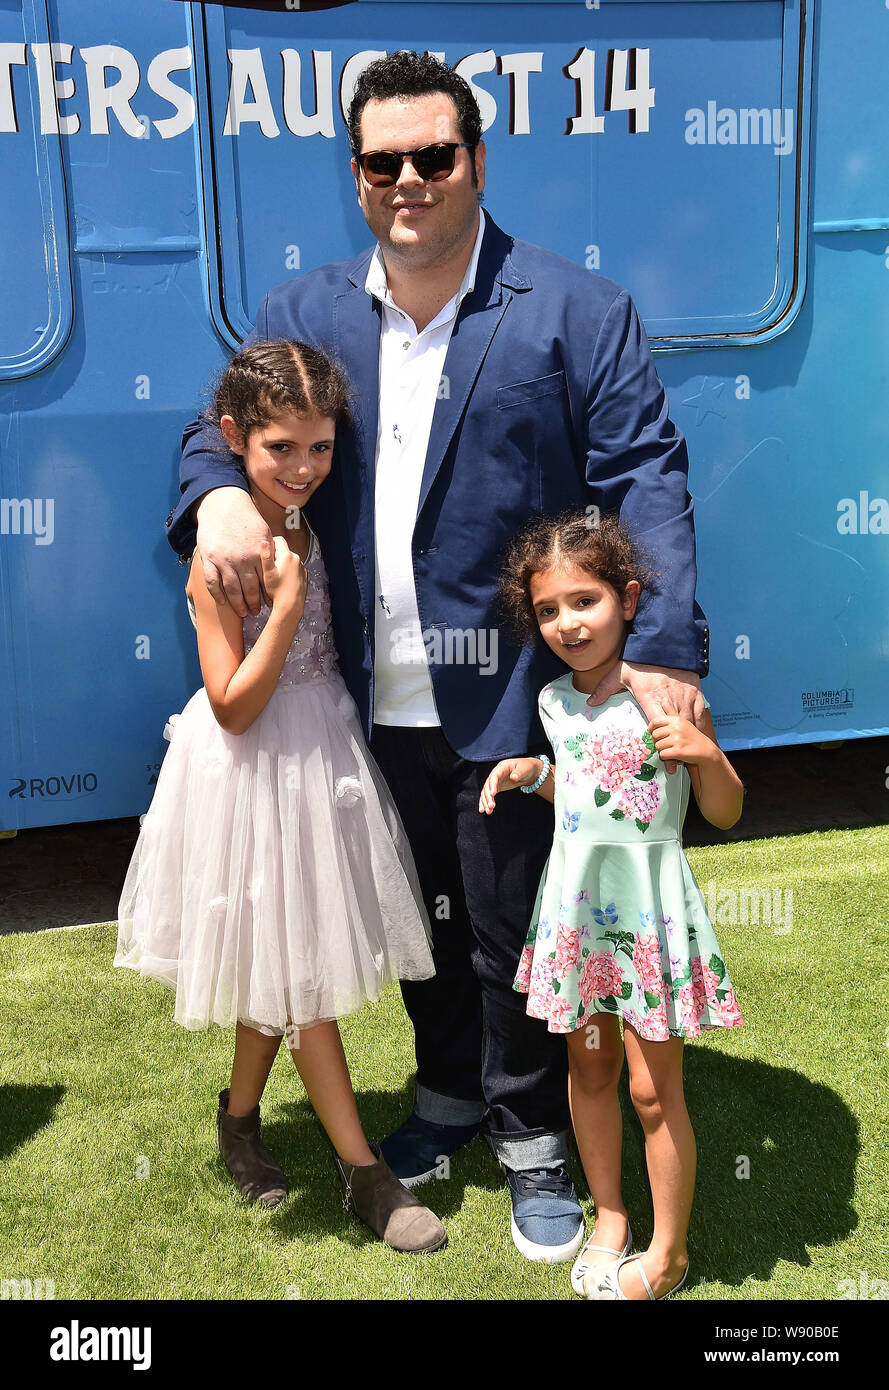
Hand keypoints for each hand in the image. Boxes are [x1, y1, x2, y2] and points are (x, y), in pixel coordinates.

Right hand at [195, 487, 272, 616]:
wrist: (222, 505)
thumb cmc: (245, 518)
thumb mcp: (264, 532)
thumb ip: (270, 550)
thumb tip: (280, 564)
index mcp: (257, 553)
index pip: (266, 580)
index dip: (268, 594)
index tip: (270, 603)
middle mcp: (242, 559)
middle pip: (250, 589)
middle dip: (254, 604)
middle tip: (255, 612)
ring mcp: (224, 560)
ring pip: (232, 590)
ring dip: (238, 604)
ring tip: (242, 612)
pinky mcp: (209, 560)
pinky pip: (213, 583)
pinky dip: (217, 595)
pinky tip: (222, 602)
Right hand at [261, 537, 306, 618]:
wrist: (291, 606)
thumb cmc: (277, 591)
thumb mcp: (267, 572)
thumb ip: (265, 556)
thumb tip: (263, 541)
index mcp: (287, 556)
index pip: (278, 540)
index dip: (270, 544)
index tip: (264, 552)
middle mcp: (297, 559)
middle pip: (284, 551)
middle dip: (275, 556)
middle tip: (267, 567)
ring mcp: (302, 568)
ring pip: (289, 560)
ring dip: (282, 564)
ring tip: (275, 576)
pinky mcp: (304, 575)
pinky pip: (294, 569)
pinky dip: (288, 572)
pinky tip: (282, 581)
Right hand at [479, 758, 544, 813]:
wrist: (529, 770)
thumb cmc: (527, 767)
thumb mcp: (525, 769)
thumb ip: (518, 773)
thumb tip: (513, 777)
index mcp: (502, 767)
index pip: (494, 776)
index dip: (492, 785)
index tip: (492, 794)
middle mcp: (496, 773)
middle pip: (488, 785)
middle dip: (488, 796)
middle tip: (491, 806)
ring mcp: (495, 781)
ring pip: (486, 791)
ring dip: (486, 801)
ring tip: (488, 811)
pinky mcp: (497, 787)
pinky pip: (489, 795)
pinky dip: (486, 802)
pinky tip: (486, 810)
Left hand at [587, 662, 704, 772]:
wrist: (665, 643)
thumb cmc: (640, 660)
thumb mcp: (619, 673)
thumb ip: (604, 689)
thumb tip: (590, 702)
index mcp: (651, 699)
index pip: (657, 728)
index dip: (664, 748)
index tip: (669, 765)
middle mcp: (670, 700)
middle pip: (676, 732)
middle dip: (678, 750)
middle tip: (679, 766)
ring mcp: (685, 697)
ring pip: (690, 725)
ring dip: (689, 741)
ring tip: (688, 757)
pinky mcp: (696, 692)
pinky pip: (700, 714)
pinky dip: (699, 727)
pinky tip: (698, 738)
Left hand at [647, 713, 715, 768]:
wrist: (706, 751)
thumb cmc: (693, 736)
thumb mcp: (683, 722)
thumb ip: (671, 711)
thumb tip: (663, 699)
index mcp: (676, 720)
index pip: (655, 721)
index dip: (650, 728)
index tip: (653, 733)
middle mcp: (676, 728)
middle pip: (655, 735)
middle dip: (658, 741)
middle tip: (666, 744)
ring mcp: (677, 740)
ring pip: (658, 746)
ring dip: (663, 750)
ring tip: (671, 749)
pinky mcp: (678, 751)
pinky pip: (663, 755)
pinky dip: (666, 757)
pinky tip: (673, 756)